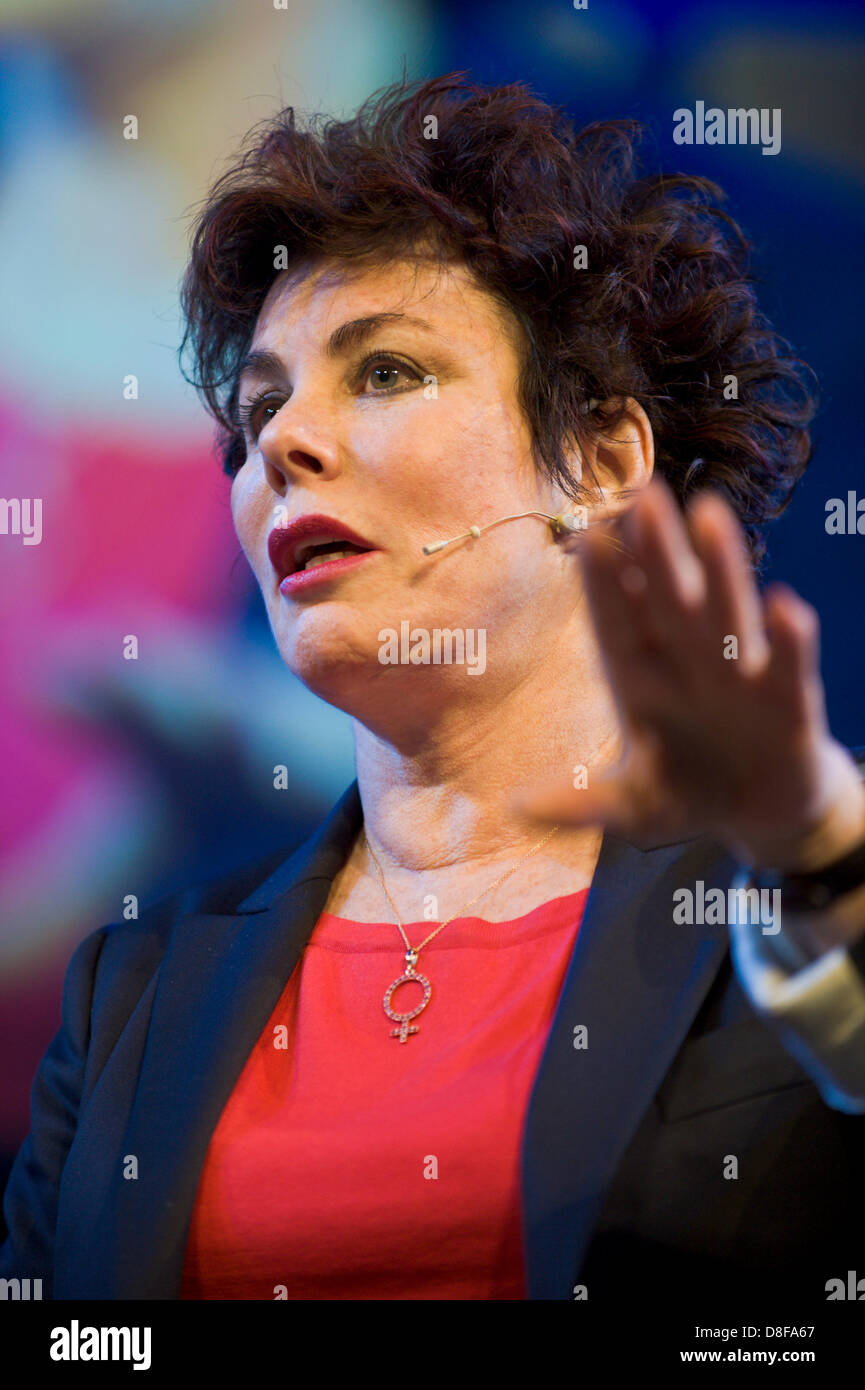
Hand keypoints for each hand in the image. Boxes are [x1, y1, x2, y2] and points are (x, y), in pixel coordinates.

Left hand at [517, 478, 864, 881]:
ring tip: (710, 514)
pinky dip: (789, 643)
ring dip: (720, 567)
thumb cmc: (686, 791)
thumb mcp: (631, 807)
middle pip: (669, 600)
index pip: (618, 625)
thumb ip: (580, 806)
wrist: (759, 811)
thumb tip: (516, 809)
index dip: (606, 586)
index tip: (588, 540)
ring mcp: (740, 677)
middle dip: (657, 551)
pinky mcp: (790, 704)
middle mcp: (688, 664)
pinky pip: (790, 668)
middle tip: (644, 494)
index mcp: (641, 679)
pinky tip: (787, 607)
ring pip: (728, 613)